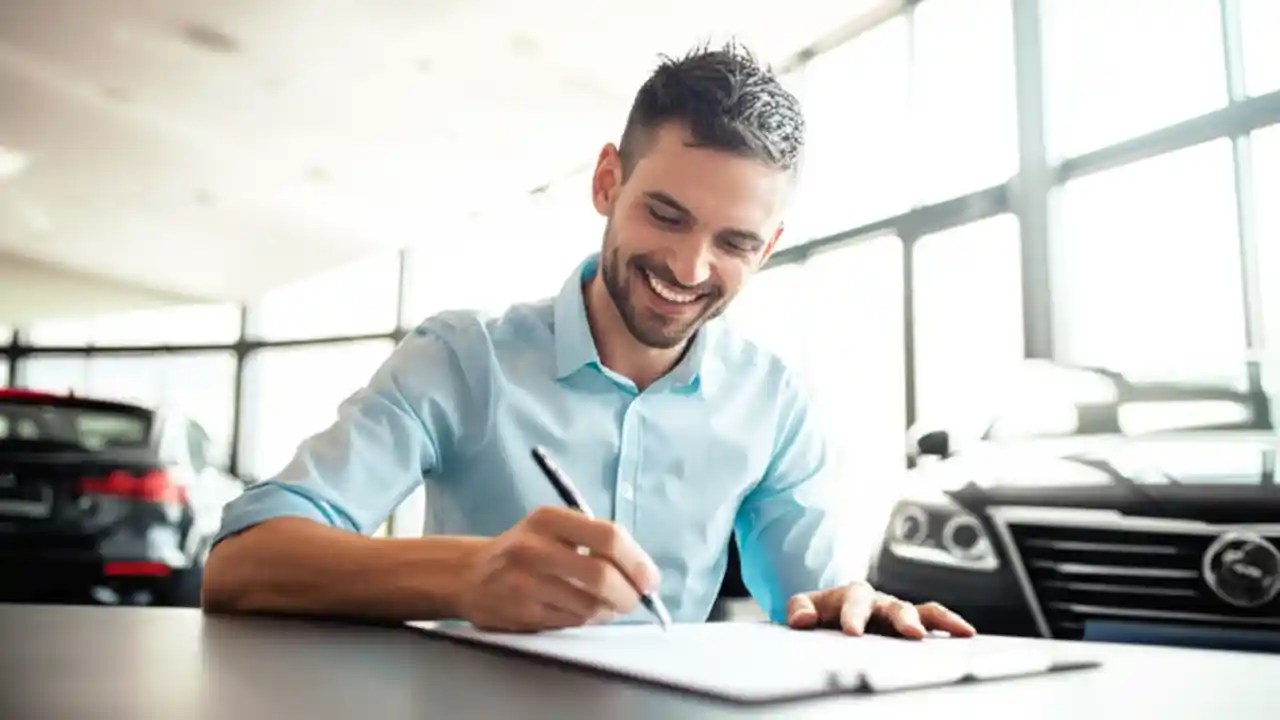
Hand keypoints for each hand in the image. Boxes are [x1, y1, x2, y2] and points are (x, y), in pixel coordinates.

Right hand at [454, 506, 660, 631]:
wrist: (468, 574)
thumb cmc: (524, 549)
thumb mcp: (553, 529)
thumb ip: (593, 542)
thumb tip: (642, 573)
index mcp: (550, 519)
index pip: (608, 537)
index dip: (637, 561)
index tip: (650, 579)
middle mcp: (536, 548)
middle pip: (602, 576)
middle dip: (629, 594)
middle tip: (635, 599)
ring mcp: (526, 583)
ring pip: (589, 605)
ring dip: (608, 610)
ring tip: (606, 604)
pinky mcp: (522, 613)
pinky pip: (571, 622)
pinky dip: (587, 620)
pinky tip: (580, 610)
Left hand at [786, 581, 976, 638]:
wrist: (829, 615)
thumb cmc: (820, 613)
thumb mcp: (804, 609)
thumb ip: (799, 609)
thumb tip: (802, 620)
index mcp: (849, 595)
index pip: (853, 600)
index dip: (853, 615)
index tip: (853, 632)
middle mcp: (878, 600)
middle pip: (893, 604)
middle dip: (902, 617)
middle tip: (911, 632)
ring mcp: (896, 611)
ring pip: (920, 610)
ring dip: (936, 620)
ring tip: (957, 631)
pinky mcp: (910, 623)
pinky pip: (933, 619)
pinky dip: (949, 624)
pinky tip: (967, 634)